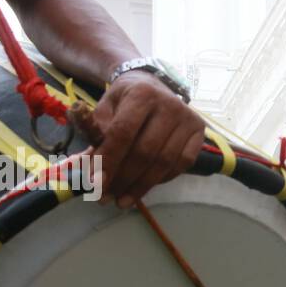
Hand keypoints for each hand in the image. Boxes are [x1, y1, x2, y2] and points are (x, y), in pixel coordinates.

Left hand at [86, 72, 205, 207]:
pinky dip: (161, 180)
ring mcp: (188, 120)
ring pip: (164, 163)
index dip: (109, 160)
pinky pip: (181, 165)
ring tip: (121, 201)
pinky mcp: (200, 134)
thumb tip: (85, 168)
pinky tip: (144, 187)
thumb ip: (96, 135)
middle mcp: (170, 105)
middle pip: (145, 152)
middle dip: (123, 179)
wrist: (154, 85)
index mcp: (142, 94)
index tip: (95, 184)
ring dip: (141, 186)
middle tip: (105, 198)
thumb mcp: (106, 108)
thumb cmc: (126, 100)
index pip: (123, 133)